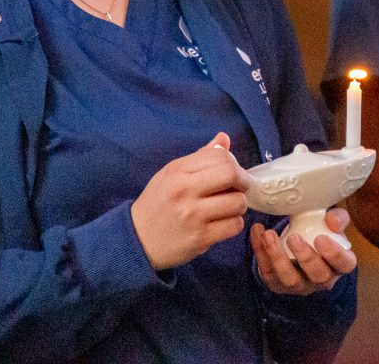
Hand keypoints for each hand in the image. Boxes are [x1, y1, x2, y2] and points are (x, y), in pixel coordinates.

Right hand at [130, 132, 250, 270]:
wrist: (135, 240)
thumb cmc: (157, 204)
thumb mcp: (171, 175)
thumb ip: (200, 157)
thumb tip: (224, 138)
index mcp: (177, 172)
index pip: (220, 156)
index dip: (234, 163)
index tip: (234, 173)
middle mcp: (184, 191)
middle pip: (231, 175)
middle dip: (243, 181)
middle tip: (240, 188)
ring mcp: (192, 216)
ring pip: (238, 202)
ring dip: (239, 205)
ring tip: (228, 208)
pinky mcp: (199, 238)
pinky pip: (234, 226)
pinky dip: (234, 224)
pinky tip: (223, 223)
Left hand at [250, 208, 356, 294]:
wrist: (300, 241)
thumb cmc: (321, 233)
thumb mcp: (332, 223)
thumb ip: (338, 218)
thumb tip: (333, 221)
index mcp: (339, 264)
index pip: (344, 264)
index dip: (334, 254)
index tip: (320, 238)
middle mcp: (322, 280)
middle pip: (317, 276)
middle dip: (305, 257)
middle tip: (293, 238)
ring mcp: (299, 286)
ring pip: (289, 280)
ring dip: (277, 257)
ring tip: (269, 235)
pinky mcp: (277, 285)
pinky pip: (268, 273)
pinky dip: (260, 252)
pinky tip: (258, 233)